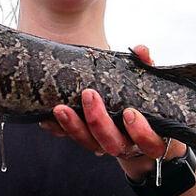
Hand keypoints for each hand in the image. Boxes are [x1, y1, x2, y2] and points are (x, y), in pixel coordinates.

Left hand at [41, 46, 188, 179]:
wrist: (131, 128)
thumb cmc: (142, 105)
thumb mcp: (147, 86)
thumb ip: (145, 69)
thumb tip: (141, 50)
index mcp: (147, 136)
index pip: (148, 142)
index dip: (140, 132)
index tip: (130, 113)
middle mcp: (125, 145)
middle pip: (112, 143)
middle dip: (99, 121)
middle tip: (89, 95)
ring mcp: (103, 145)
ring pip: (89, 143)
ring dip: (73, 126)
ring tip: (60, 108)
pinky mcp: (85, 140)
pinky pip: (70, 138)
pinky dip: (58, 129)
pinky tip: (46, 119)